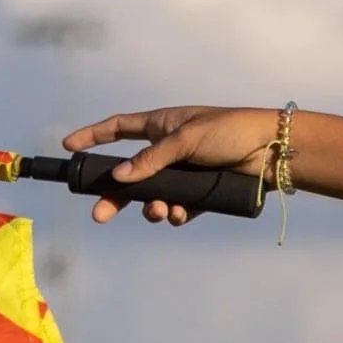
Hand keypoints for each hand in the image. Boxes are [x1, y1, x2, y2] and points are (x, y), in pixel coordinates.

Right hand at [63, 106, 278, 224]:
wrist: (272, 151)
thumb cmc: (230, 131)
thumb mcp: (185, 139)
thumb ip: (152, 160)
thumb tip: (121, 178)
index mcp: (162, 125)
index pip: (119, 129)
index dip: (93, 136)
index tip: (69, 147)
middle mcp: (170, 150)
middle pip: (132, 176)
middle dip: (116, 196)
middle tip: (99, 215)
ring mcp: (186, 173)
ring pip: (156, 197)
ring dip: (152, 208)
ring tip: (160, 214)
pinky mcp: (204, 194)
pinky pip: (181, 209)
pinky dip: (177, 215)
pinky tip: (180, 217)